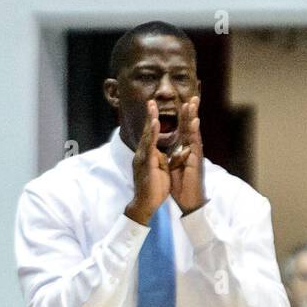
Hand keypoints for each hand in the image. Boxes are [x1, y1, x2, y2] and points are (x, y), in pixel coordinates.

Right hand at [125, 99, 170, 223]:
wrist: (146, 205)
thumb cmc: (154, 189)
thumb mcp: (160, 170)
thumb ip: (161, 159)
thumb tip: (163, 152)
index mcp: (147, 155)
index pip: (151, 136)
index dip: (153, 122)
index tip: (155, 109)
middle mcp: (142, 154)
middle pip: (147, 132)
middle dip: (149, 116)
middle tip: (151, 101)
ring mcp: (142, 158)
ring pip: (147, 136)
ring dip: (150, 120)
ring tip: (152, 107)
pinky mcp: (145, 164)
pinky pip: (149, 146)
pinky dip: (152, 134)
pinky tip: (154, 124)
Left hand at [168, 96, 205, 214]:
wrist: (188, 201)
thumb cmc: (182, 186)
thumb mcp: (174, 168)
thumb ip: (173, 157)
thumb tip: (170, 150)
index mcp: (185, 151)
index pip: (184, 131)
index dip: (184, 118)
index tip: (183, 104)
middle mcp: (191, 150)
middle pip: (191, 127)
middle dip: (191, 112)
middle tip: (193, 96)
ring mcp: (195, 154)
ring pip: (194, 132)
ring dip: (193, 117)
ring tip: (193, 103)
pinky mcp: (196, 160)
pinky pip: (196, 144)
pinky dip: (195, 132)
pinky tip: (195, 121)